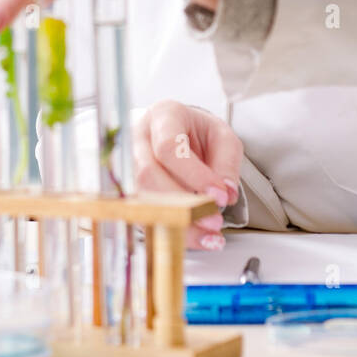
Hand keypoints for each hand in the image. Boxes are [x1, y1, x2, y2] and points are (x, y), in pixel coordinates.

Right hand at [132, 101, 241, 250]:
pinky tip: (197, 239)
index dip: (193, 175)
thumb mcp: (222, 137)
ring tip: (209, 234)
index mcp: (163, 117)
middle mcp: (138, 140)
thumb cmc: (198, 132)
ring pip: (143, 200)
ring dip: (178, 222)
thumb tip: (226, 192)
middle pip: (148, 175)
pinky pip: (146, 216)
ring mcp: (129, 166)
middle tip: (214, 219)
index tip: (218, 194)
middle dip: (183, 203)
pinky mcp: (131, 192)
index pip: (168, 147)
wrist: (182, 135)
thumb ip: (227, 162)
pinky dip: (173, 231)